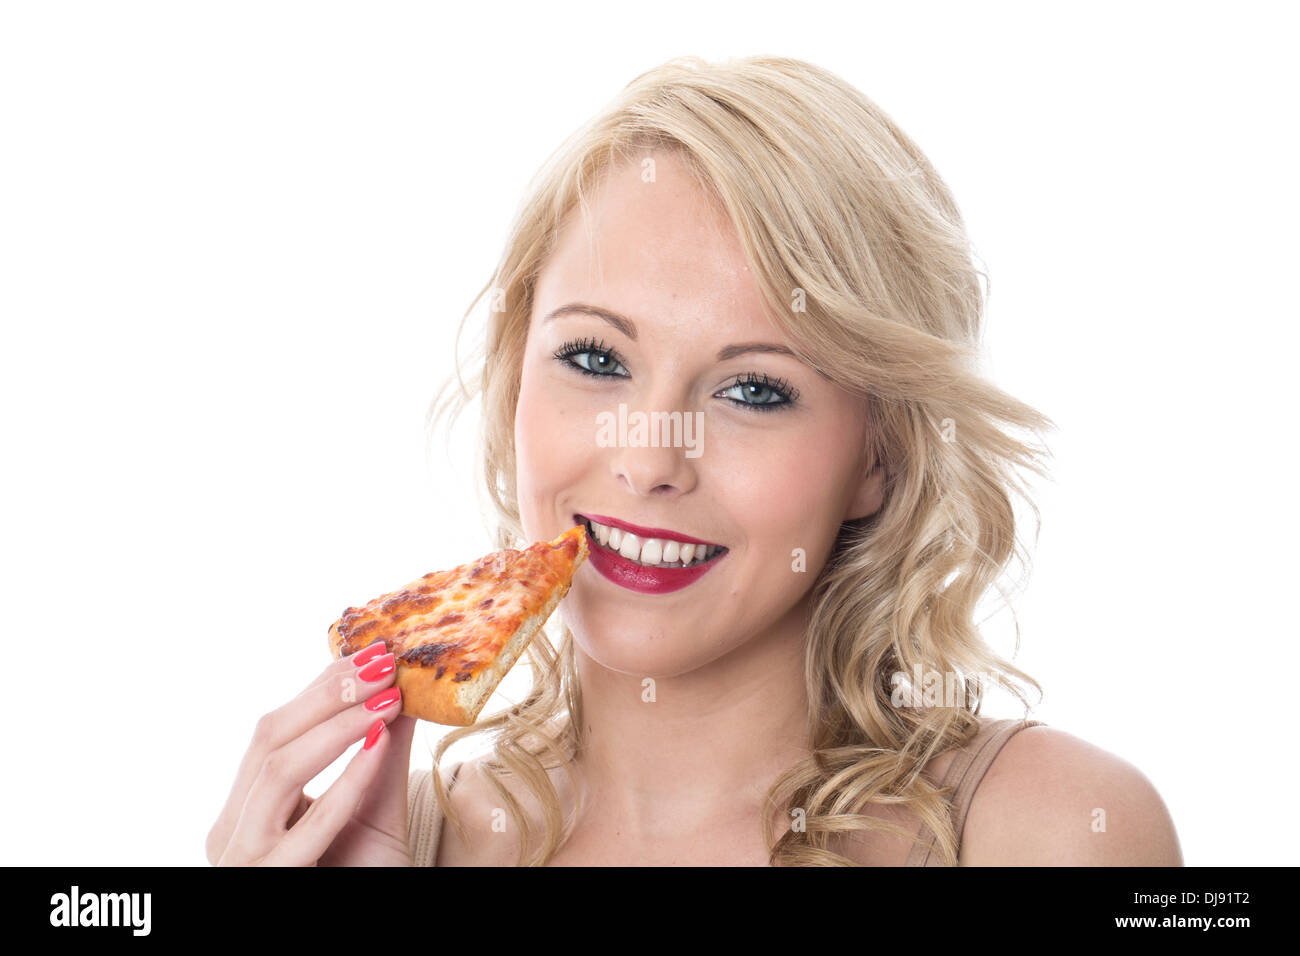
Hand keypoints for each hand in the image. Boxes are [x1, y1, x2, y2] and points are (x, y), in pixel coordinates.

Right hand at [206, 641, 416, 865]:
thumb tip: (405, 686)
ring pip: (276, 773)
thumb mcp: (372, 807)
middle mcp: (231, 831)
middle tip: (382, 660)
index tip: (372, 649)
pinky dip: (345, 781)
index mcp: (245, 809)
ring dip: (338, 726)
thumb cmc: (362, 876)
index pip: (274, 730)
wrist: (369, 930)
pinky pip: (307, 827)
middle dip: (328, 694)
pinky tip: (379, 746)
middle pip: (268, 740)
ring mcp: (242, 862)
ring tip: (388, 696)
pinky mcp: (267, 885)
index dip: (321, 686)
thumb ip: (379, 752)